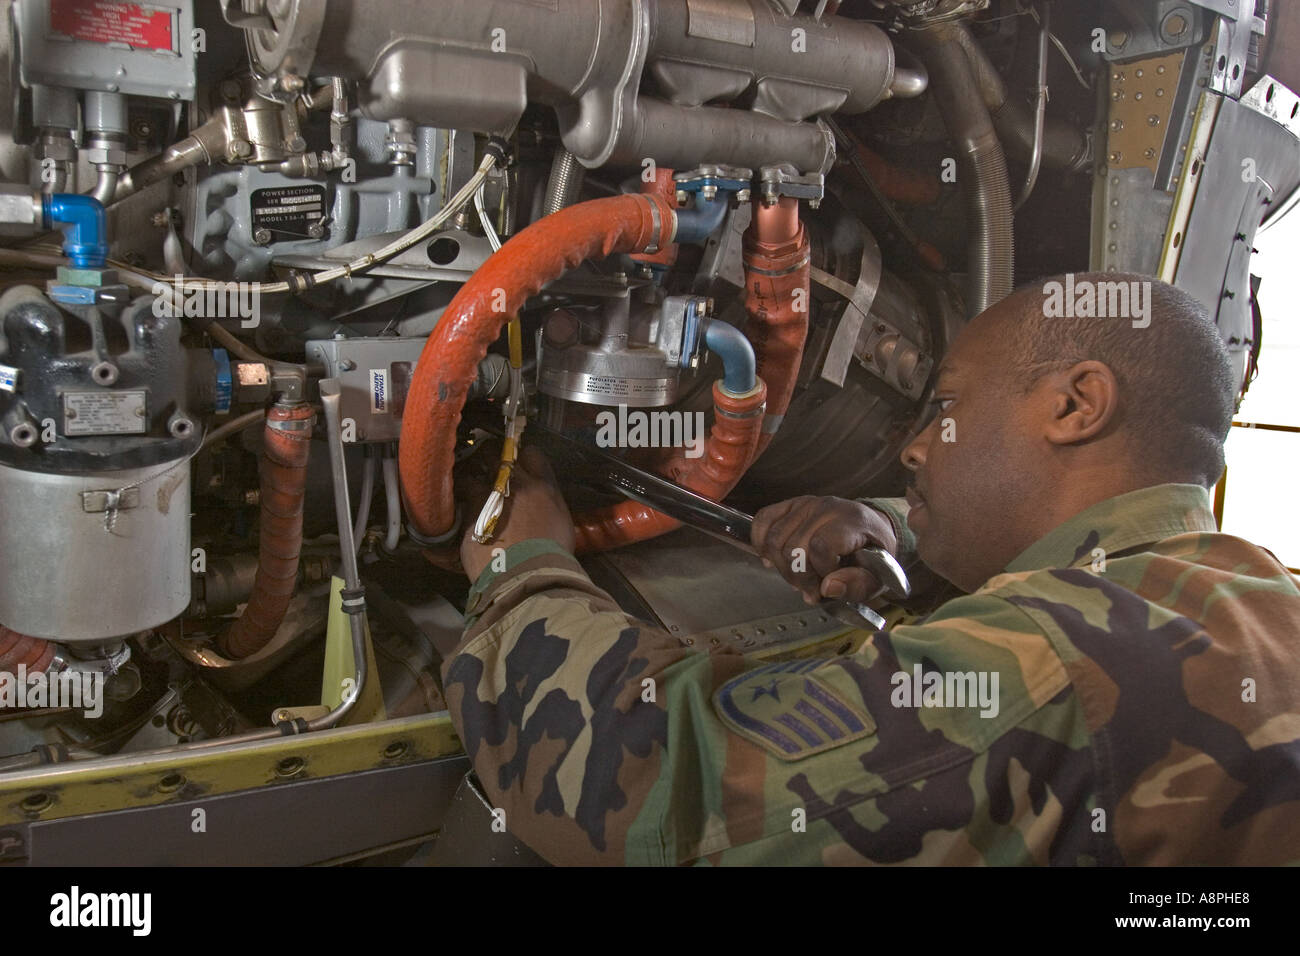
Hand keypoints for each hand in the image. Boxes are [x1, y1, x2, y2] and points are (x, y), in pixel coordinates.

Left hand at [460, 445, 575, 580]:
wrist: (527, 575)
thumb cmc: (552, 555)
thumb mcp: (562, 523)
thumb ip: (548, 504)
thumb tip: (541, 502)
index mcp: (542, 486)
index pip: (531, 454)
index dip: (523, 458)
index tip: (518, 464)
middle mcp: (515, 485)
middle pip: (497, 456)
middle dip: (491, 459)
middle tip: (487, 468)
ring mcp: (488, 497)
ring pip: (472, 474)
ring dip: (471, 480)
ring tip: (468, 489)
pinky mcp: (469, 514)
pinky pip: (460, 500)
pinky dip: (460, 504)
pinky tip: (460, 512)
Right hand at [752, 496, 898, 604]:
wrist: (870, 530)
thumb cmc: (873, 555)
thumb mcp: (877, 578)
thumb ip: (856, 585)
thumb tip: (827, 588)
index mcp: (853, 522)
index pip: (820, 546)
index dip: (820, 572)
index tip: (828, 583)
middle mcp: (827, 508)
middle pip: (792, 547)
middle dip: (798, 577)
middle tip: (810, 588)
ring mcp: (806, 504)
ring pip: (774, 540)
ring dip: (781, 567)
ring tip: (798, 576)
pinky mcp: (790, 504)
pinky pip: (762, 521)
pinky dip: (761, 544)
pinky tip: (774, 559)